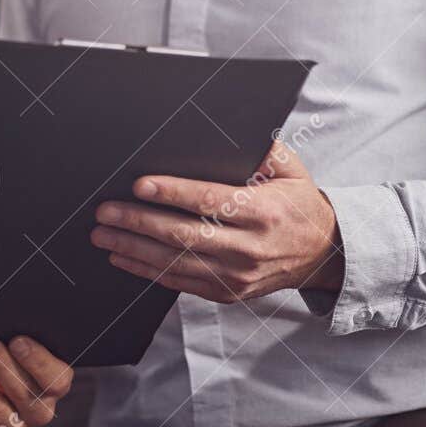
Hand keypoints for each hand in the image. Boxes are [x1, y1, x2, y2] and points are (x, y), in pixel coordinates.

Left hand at [0, 336, 73, 426]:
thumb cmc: (6, 354)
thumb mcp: (17, 344)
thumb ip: (19, 338)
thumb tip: (4, 321)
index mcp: (55, 384)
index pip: (56, 379)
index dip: (37, 362)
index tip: (17, 341)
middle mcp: (40, 410)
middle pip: (26, 395)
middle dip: (1, 366)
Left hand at [90, 143, 344, 303]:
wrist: (322, 254)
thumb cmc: (298, 205)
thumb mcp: (292, 171)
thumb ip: (265, 151)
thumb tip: (234, 133)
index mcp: (264, 212)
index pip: (210, 200)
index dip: (172, 193)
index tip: (140, 186)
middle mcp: (248, 247)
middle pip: (183, 234)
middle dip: (139, 221)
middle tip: (105, 212)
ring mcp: (236, 275)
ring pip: (174, 262)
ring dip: (132, 248)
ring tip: (103, 234)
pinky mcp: (226, 293)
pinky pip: (178, 282)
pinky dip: (146, 270)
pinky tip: (122, 255)